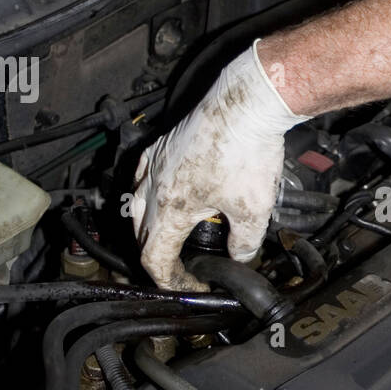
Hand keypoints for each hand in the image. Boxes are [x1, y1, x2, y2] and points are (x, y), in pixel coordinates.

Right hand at [131, 41, 307, 288]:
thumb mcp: (253, 209)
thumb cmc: (247, 152)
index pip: (155, 258)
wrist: (246, 104)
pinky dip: (145, 191)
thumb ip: (245, 242)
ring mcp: (155, 163)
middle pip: (142, 234)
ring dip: (148, 226)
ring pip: (137, 204)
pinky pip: (142, 174)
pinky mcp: (163, 144)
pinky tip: (157, 192)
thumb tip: (241, 256)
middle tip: (183, 268)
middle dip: (160, 257)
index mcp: (170, 208)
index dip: (171, 280)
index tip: (192, 285)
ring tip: (168, 237)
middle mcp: (154, 186)